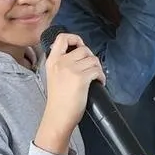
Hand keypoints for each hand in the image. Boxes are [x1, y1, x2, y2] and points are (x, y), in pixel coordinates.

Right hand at [37, 33, 106, 154]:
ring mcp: (71, 70)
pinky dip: (101, 77)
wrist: (58, 116)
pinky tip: (98, 83)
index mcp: (52, 61)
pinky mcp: (81, 78)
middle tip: (91, 69)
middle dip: (91, 59)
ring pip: (93, 60)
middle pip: (84, 49)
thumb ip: (62, 63)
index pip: (62, 38)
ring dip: (97, 69)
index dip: (75, 38)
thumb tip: (80, 53)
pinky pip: (97, 71)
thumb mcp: (54, 75)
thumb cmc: (58, 99)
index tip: (80, 46)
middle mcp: (61, 62)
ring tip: (95, 78)